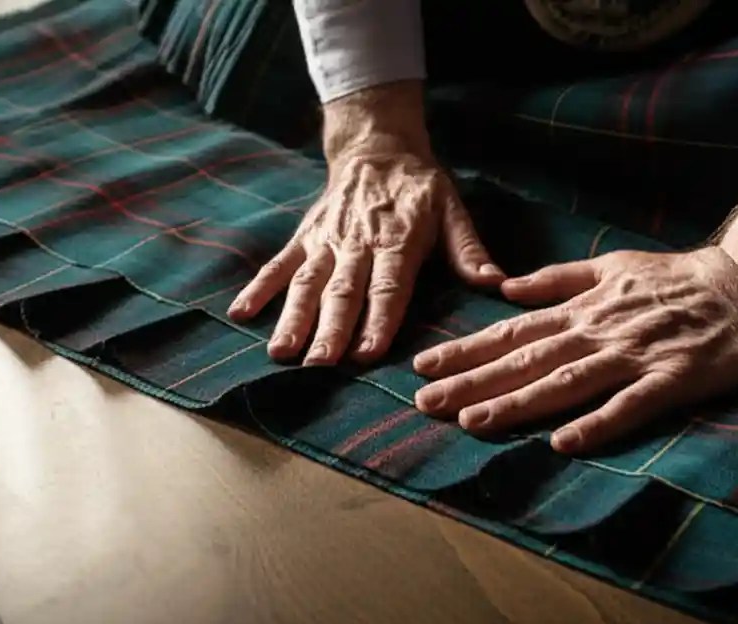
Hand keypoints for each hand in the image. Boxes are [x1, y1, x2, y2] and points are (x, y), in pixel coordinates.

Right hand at [227, 82, 503, 364]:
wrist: (375, 146)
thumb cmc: (419, 187)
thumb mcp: (452, 208)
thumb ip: (469, 249)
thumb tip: (496, 284)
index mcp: (397, 240)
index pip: (388, 287)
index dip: (378, 320)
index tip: (368, 353)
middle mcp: (357, 244)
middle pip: (342, 291)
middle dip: (330, 329)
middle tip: (320, 365)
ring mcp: (325, 242)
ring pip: (307, 284)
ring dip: (293, 318)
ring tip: (280, 352)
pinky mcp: (304, 238)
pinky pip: (278, 264)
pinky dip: (258, 288)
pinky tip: (241, 314)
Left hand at [412, 246, 737, 453]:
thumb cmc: (679, 278)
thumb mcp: (611, 266)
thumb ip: (558, 280)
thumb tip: (506, 287)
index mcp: (582, 309)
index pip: (512, 332)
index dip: (466, 350)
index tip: (422, 367)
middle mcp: (598, 332)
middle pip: (525, 360)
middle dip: (472, 381)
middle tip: (424, 403)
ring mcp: (633, 356)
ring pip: (564, 382)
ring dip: (517, 403)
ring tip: (472, 421)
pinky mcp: (672, 379)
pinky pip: (630, 406)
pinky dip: (597, 424)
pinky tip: (563, 444)